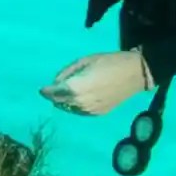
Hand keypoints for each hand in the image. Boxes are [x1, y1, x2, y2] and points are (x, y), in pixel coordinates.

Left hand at [39, 50, 153, 115]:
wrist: (134, 74)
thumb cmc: (108, 62)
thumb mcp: (83, 61)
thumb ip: (66, 73)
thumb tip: (56, 82)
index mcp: (75, 88)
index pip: (53, 93)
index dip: (46, 91)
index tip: (42, 89)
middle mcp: (80, 103)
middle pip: (59, 103)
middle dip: (54, 96)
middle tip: (53, 89)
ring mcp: (90, 111)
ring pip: (69, 109)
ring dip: (65, 101)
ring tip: (67, 92)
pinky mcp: (98, 114)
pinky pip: (80, 111)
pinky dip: (75, 105)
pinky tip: (79, 97)